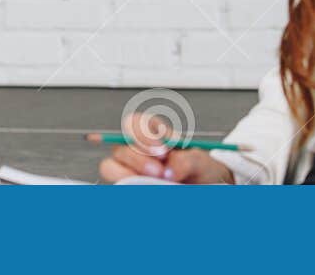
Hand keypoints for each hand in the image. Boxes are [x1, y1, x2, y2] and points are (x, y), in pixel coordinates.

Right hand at [99, 145, 233, 184]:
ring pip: (110, 166)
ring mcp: (128, 169)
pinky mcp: (127, 185)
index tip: (162, 151)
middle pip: (120, 147)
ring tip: (152, 183)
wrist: (204, 190)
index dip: (144, 135)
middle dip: (138, 160)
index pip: (134, 123)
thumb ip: (188, 161)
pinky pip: (117, 185)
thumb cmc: (199, 171)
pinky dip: (128, 187)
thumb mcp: (201, 162)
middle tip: (159, 172)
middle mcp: (135, 150)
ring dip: (127, 174)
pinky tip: (145, 190)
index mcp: (152, 134)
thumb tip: (168, 171)